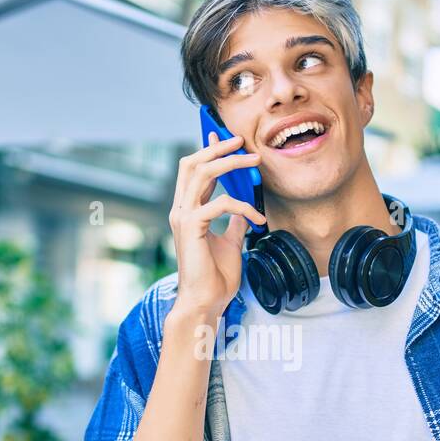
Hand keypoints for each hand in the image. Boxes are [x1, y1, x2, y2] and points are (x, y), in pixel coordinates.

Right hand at [168, 132, 267, 318]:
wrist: (206, 302)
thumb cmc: (215, 277)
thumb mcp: (231, 242)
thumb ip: (235, 222)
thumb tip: (246, 208)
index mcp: (187, 211)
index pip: (195, 170)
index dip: (210, 150)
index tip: (229, 139)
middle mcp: (181, 210)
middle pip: (193, 163)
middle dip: (218, 147)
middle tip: (242, 142)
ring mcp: (183, 217)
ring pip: (202, 173)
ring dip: (231, 163)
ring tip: (254, 161)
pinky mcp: (192, 228)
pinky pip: (221, 204)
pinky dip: (243, 207)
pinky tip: (258, 219)